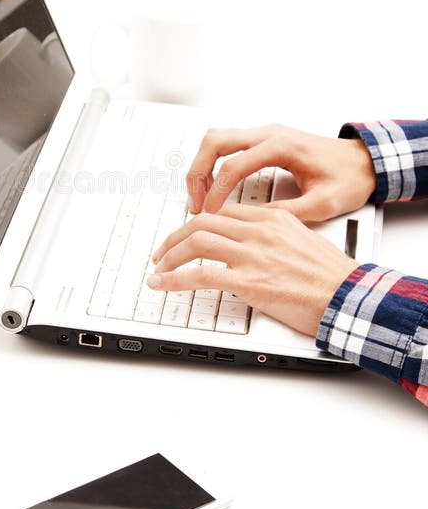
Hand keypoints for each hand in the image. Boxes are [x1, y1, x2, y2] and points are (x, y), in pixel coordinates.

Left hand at [149, 203, 357, 337]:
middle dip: (175, 236)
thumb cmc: (332, 276)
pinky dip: (174, 278)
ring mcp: (253, 255)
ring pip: (196, 241)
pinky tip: (162, 283)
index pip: (223, 213)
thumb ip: (274, 237)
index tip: (187, 237)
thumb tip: (252, 245)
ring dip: (170, 254)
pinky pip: (200, 275)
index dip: (198, 224)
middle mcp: (259, 231)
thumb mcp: (302, 240)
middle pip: (202, 221)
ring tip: (158, 266)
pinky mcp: (249, 282)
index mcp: (272, 219)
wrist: (350, 296)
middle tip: (164, 250)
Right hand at [187, 124, 375, 221]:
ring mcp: (265, 134)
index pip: (233, 165)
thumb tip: (254, 225)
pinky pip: (227, 145)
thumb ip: (288, 213)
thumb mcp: (324, 203)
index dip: (216, 192)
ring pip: (216, 139)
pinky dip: (213, 164)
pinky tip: (213, 187)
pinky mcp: (264, 140)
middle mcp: (269, 134)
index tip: (207, 214)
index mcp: (282, 146)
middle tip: (193, 204)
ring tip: (198, 197)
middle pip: (215, 142)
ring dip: (202, 166)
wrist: (365, 162)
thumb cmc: (349, 179)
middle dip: (197, 173)